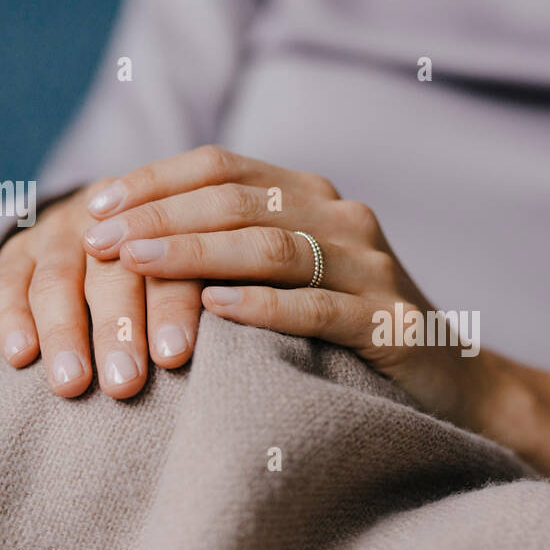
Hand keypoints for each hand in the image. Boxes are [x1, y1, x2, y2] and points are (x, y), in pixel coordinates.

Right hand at [0, 180, 203, 398]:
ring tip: (72, 382)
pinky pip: (6, 282)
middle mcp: (111, 223)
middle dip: (118, 330)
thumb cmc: (177, 271)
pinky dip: (10, 318)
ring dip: (63, 332)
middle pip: (112, 273)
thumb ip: (216, 294)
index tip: (174, 356)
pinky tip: (20, 355)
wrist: (113, 225)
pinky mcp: (19, 249)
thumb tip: (235, 324)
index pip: (169, 264)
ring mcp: (60, 233)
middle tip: (125, 382)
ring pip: (58, 279)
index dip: (172, 308)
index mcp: (166, 224)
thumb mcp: (204, 268)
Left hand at [80, 146, 549, 492]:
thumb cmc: (352, 333)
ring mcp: (372, 270)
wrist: (453, 384)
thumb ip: (239, 245)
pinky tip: (212, 309)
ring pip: (270, 246)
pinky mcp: (390, 324)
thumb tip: (136, 235)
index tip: (95, 206)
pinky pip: (317, 308)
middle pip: (238, 200)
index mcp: (315, 198)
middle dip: (159, 216)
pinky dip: (261, 306)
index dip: (155, 181)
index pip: (223, 166)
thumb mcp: (299, 275)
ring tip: (134, 264)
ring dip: (195, 252)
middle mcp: (344, 220)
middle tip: (98, 239)